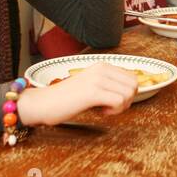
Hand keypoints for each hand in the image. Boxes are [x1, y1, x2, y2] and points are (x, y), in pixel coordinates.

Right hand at [16, 62, 138, 126]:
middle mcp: (101, 68)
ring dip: (121, 106)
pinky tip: (101, 111)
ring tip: (104, 109)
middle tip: (110, 107)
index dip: (127, 93)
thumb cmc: (66, 99)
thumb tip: (131, 92)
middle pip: (134, 85)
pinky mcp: (93, 92)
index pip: (132, 77)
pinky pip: (120, 101)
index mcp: (102, 65)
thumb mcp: (91, 85)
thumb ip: (109, 85)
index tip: (111, 100)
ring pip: (129, 93)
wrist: (42, 103)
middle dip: (127, 100)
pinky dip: (114, 111)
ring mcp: (97, 79)